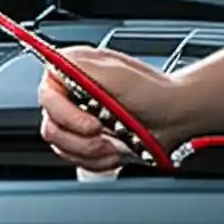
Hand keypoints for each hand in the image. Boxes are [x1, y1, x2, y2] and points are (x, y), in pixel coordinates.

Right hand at [38, 46, 186, 171]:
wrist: (176, 117)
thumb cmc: (154, 92)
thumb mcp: (117, 73)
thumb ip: (80, 68)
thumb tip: (54, 63)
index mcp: (70, 73)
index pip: (47, 97)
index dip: (65, 116)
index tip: (92, 125)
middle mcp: (68, 96)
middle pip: (51, 127)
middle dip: (81, 140)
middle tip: (106, 137)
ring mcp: (75, 122)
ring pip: (63, 148)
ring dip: (92, 152)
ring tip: (117, 144)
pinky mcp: (84, 142)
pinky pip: (78, 160)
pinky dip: (101, 161)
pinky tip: (118, 149)